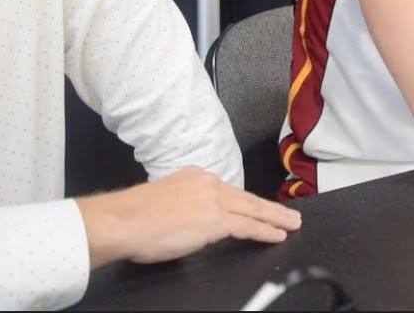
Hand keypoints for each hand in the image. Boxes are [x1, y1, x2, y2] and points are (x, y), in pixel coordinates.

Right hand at [76, 166, 301, 267]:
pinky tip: (277, 235)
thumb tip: (191, 220)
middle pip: (246, 198)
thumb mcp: (163, 201)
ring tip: (291, 224)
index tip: (257, 206)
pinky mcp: (216, 220)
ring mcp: (214, 201)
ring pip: (253, 209)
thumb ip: (184, 206)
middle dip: (270, 207)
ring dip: (275, 218)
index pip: (227, 191)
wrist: (122, 220)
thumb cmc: (132, 217)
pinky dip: (265, 231)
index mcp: (194, 178)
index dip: (246, 202)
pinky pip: (249, 226)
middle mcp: (207, 184)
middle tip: (289, 214)